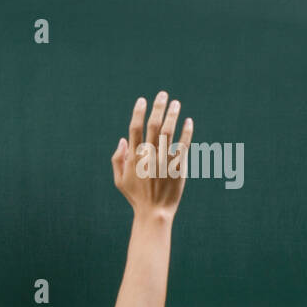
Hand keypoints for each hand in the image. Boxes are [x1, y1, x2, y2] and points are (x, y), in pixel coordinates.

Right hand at [111, 92, 192, 219]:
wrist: (154, 212)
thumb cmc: (136, 197)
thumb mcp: (119, 180)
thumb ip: (117, 159)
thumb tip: (123, 139)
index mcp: (133, 158)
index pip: (135, 128)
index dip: (138, 112)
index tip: (142, 100)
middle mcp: (149, 156)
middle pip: (153, 125)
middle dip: (158, 107)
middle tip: (162, 94)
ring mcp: (164, 161)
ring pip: (169, 132)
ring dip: (173, 115)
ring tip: (176, 103)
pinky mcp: (178, 166)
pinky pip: (184, 145)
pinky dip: (187, 132)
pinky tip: (189, 121)